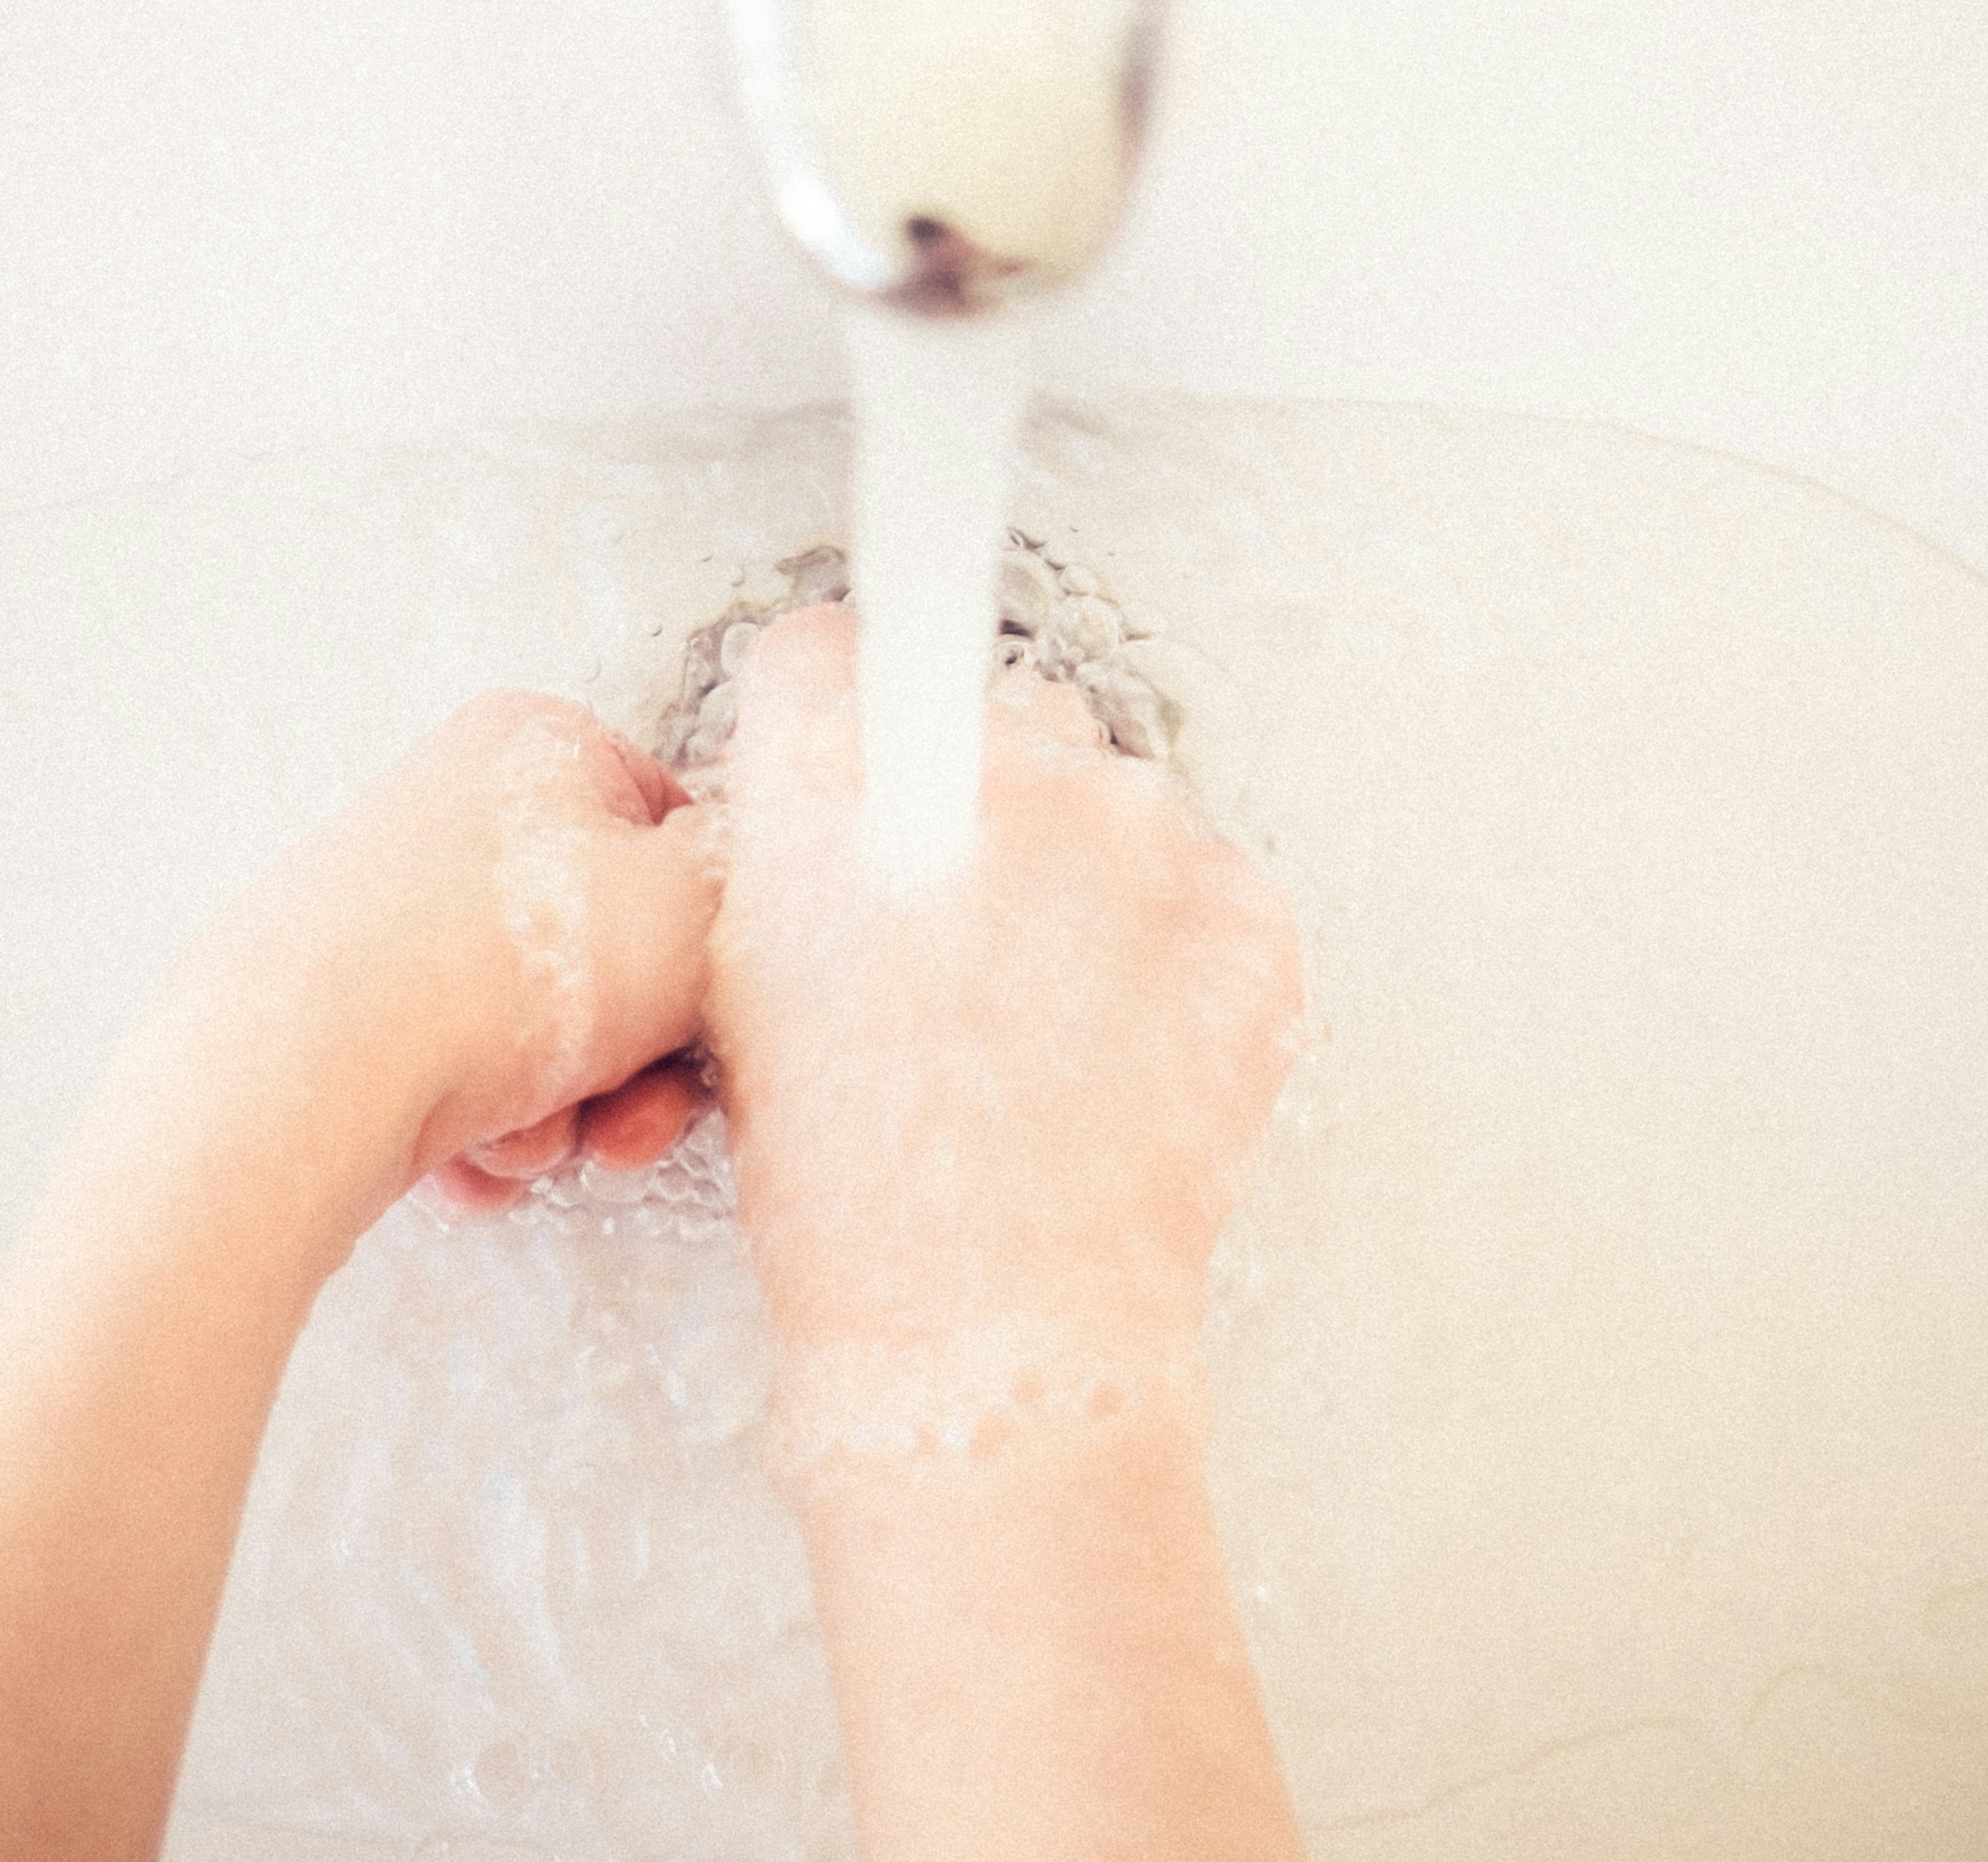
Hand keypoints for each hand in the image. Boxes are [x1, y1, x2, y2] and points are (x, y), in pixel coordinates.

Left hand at [167, 688, 720, 1244]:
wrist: (297, 1077)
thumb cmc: (498, 970)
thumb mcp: (693, 908)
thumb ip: (751, 890)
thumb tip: (746, 903)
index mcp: (540, 746)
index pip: (676, 839)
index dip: (710, 946)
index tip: (709, 1023)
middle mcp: (457, 809)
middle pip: (609, 953)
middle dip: (637, 1064)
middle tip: (633, 1123)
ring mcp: (392, 911)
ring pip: (538, 1031)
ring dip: (566, 1108)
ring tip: (535, 1142)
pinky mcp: (343, 1008)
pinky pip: (457, 1076)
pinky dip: (484, 1131)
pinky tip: (473, 1160)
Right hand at [706, 606, 1301, 1471]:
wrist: (992, 1335)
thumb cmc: (851, 1198)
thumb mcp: (745, 1000)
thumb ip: (795, 858)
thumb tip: (847, 803)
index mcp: (830, 778)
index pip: (836, 652)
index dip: (846, 713)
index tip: (871, 750)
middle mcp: (987, 761)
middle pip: (990, 715)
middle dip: (979, 806)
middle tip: (960, 945)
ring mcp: (1133, 824)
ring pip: (1108, 801)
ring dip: (1085, 877)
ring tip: (1048, 1022)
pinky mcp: (1241, 899)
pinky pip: (1208, 885)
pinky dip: (1177, 953)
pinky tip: (1122, 1052)